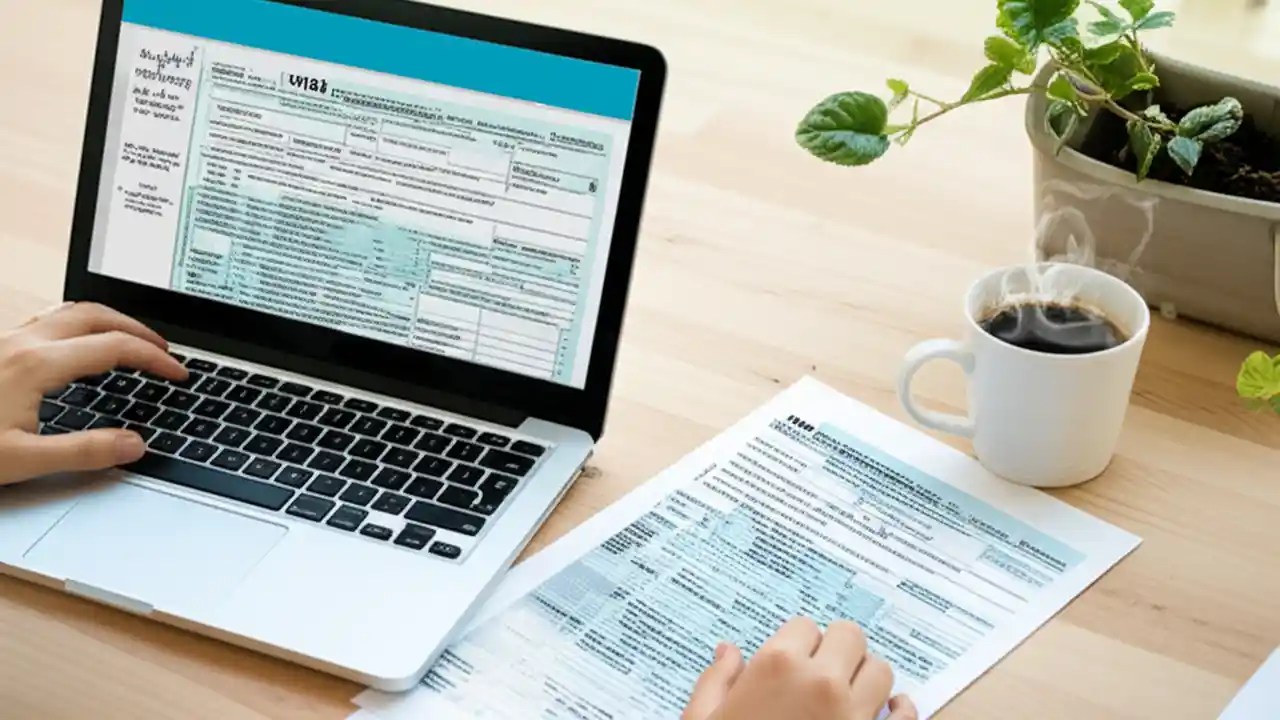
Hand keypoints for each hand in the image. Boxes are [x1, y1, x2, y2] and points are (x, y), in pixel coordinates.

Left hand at [0, 302, 186, 484]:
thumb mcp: (22, 460)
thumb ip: (82, 453)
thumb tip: (134, 444)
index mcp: (36, 364)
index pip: (113, 347)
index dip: (153, 359)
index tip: (176, 372)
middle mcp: (22, 342)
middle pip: (95, 316)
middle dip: (137, 329)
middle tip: (162, 350)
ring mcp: (5, 340)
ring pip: (69, 311)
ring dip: (108, 321)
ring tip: (129, 339)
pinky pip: (46, 320)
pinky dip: (77, 325)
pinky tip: (76, 345)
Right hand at [683, 617, 917, 719]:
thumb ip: (715, 681)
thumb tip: (727, 652)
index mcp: (776, 666)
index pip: (804, 625)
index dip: (798, 643)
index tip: (792, 660)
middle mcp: (821, 682)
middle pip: (849, 636)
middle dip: (837, 649)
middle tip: (823, 670)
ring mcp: (853, 714)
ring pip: (880, 669)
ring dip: (866, 676)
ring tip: (848, 692)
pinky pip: (905, 715)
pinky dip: (901, 710)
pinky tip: (889, 709)